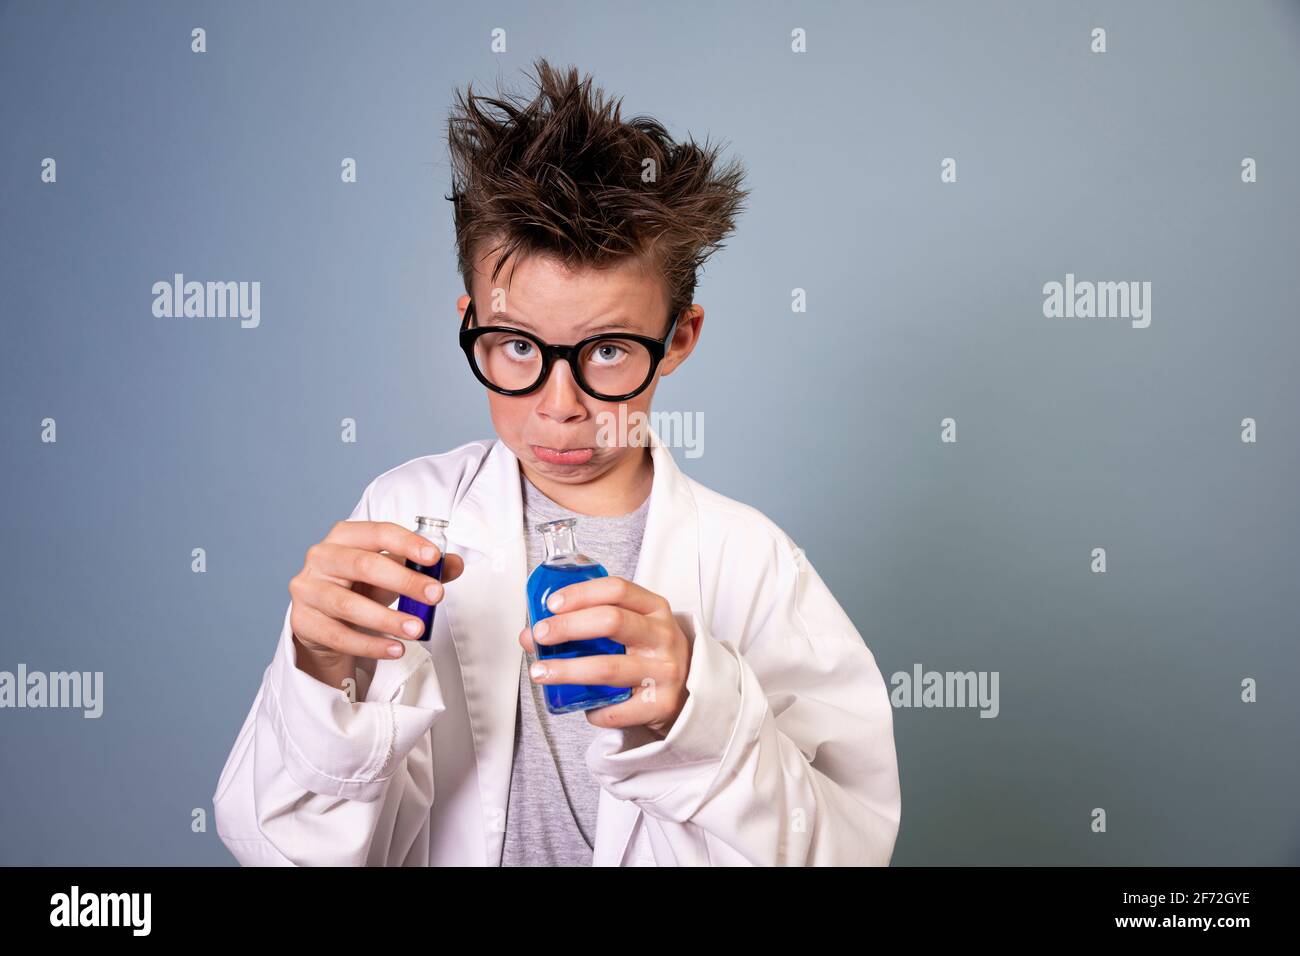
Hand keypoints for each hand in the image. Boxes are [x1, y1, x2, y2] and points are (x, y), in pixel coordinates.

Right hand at [288, 521, 464, 668]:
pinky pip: (338, 636)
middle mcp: (321, 557)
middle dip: (404, 581)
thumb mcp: (392, 573)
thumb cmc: (361, 586)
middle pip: (363, 565)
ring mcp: (307, 589)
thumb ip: (423, 568)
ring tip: (417, 630)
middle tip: (436, 596)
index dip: (407, 543)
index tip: (434, 558)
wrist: (323, 618)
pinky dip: (370, 645)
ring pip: (348, 604)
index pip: (378, 532)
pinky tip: (395, 650)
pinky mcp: (303, 622)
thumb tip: (455, 564)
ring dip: (387, 619)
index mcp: (345, 535)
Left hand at [517, 576, 690, 736]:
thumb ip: (588, 624)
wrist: (690, 693)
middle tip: (540, 634)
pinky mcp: (660, 704)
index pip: (617, 589)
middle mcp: (662, 636)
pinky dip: (593, 710)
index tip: (551, 604)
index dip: (581, 593)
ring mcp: (664, 671)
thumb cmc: (649, 654)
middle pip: (612, 622)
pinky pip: (616, 709)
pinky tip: (582, 706)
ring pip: (608, 668)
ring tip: (540, 672)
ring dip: (567, 670)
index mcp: (654, 609)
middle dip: (569, 627)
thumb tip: (532, 635)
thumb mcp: (631, 628)